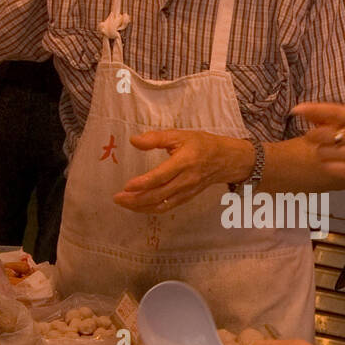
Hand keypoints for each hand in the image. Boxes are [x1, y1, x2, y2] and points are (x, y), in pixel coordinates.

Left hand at [114, 131, 252, 213]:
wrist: (226, 160)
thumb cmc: (202, 145)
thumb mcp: (180, 135)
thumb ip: (155, 138)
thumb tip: (134, 141)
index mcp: (184, 162)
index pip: (161, 176)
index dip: (143, 183)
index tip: (126, 186)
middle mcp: (186, 180)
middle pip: (159, 195)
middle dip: (136, 199)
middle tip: (118, 198)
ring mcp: (187, 191)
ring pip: (162, 205)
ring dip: (141, 207)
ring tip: (125, 204)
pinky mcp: (187, 197)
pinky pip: (168, 207)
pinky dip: (152, 209)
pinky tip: (140, 206)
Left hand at [292, 102, 344, 187]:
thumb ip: (326, 116)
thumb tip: (300, 110)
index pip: (334, 111)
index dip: (314, 109)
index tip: (296, 110)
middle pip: (326, 134)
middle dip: (313, 136)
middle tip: (312, 138)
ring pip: (324, 152)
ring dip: (320, 151)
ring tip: (328, 151)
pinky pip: (329, 167)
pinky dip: (325, 164)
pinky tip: (331, 162)